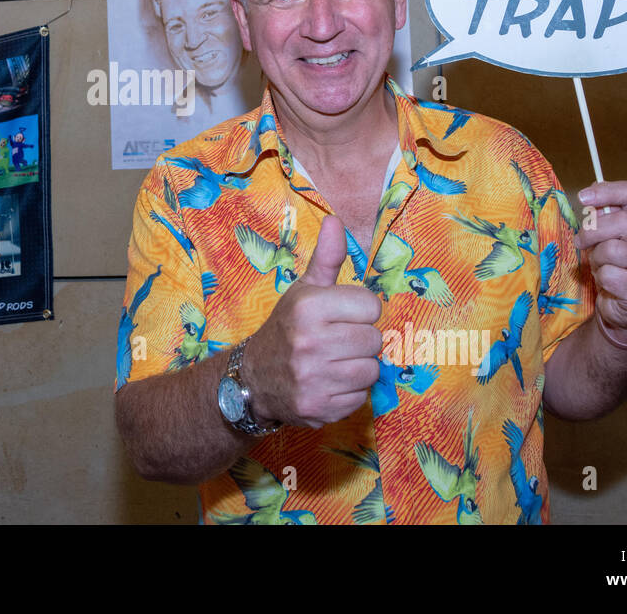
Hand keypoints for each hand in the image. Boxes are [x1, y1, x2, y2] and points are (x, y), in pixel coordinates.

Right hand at [241, 215, 383, 428]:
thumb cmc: (286, 328)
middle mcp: (309, 342)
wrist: (252, 378)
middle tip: (337, 341)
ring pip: (371, 370)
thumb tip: (336, 220)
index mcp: (309, 307)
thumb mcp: (303, 290)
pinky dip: (350, 392)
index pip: (372, 306)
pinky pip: (361, 397)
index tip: (342, 316)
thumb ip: (326, 258)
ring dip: (358, 367)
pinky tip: (329, 383)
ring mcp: (313, 378)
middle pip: (374, 340)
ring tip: (334, 362)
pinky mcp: (319, 407)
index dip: (360, 311)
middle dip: (360, 340)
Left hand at [574, 181, 626, 337]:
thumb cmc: (617, 266)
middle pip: (622, 221)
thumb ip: (603, 217)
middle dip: (592, 231)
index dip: (607, 191)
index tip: (583, 197)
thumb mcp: (608, 237)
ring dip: (597, 259)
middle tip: (581, 241)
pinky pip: (610, 275)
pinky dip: (601, 279)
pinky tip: (610, 283)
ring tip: (603, 266)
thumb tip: (589, 196)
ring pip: (612, 249)